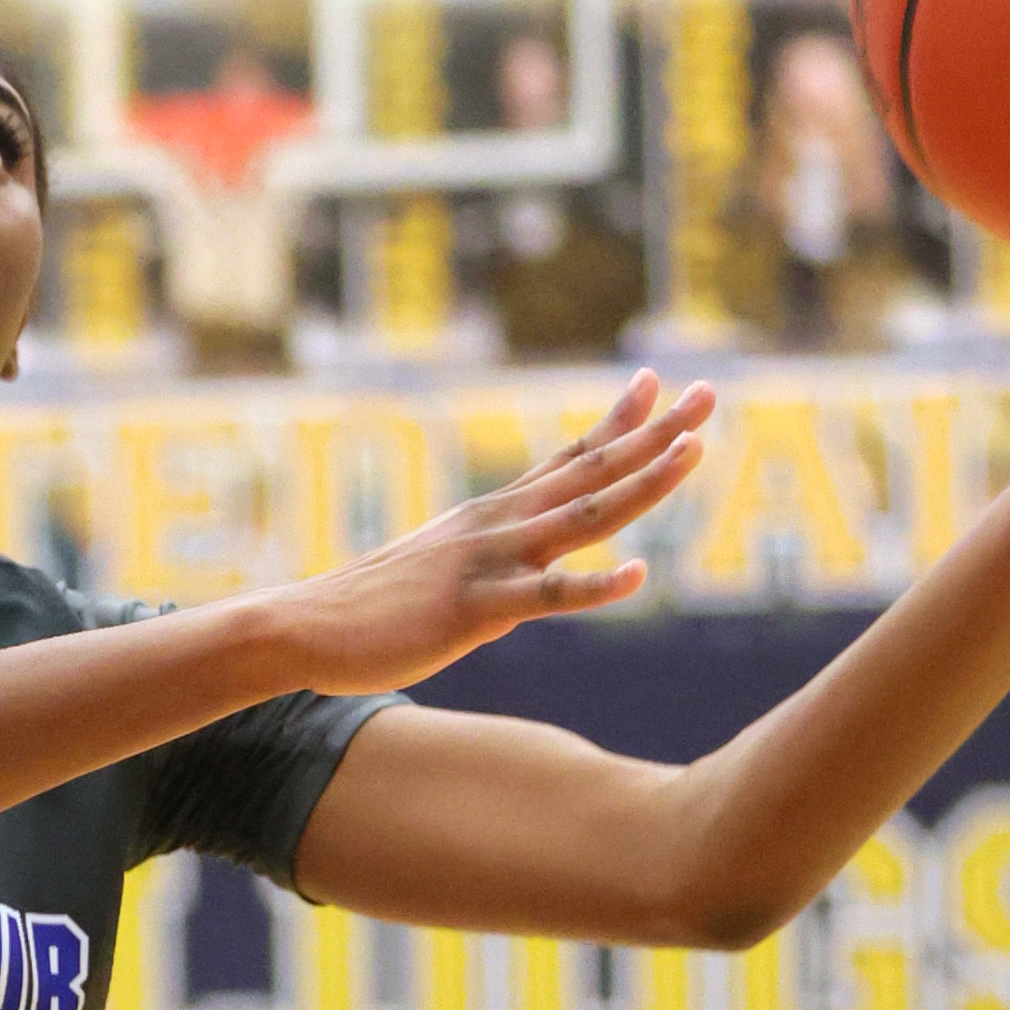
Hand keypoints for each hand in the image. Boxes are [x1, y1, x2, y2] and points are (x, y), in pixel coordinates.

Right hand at [262, 369, 713, 695]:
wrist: (299, 628)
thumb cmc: (364, 608)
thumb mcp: (437, 571)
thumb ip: (485, 564)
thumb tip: (517, 574)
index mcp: (490, 516)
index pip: (566, 457)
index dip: (616, 420)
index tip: (656, 381)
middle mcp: (497, 526)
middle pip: (591, 471)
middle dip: (655, 434)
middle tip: (710, 395)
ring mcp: (487, 563)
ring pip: (581, 519)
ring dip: (642, 484)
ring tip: (694, 452)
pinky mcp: (473, 610)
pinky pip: (545, 597)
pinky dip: (595, 587)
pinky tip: (640, 575)